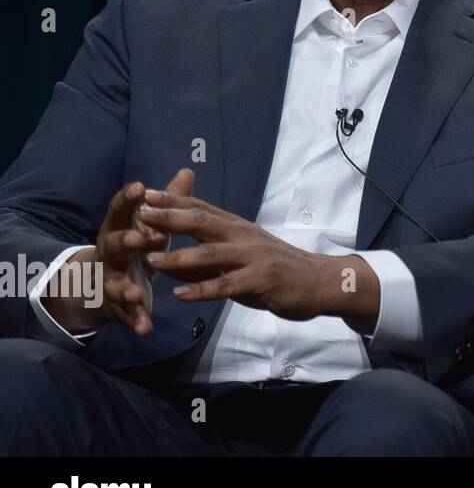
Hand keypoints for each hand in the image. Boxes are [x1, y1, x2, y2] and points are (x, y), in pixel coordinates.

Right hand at [44, 168, 192, 336]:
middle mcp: (110, 255)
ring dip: (126, 288)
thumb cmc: (136, 246)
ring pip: (116, 284)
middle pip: (114, 246)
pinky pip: (127, 316)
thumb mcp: (151, 224)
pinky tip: (146, 328)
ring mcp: (112, 282)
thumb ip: (168, 202)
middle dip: (126, 242)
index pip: (120, 212)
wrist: (104, 285)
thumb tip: (188, 170)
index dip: (127, 200)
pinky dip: (136, 321)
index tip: (140, 187)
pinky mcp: (119, 307)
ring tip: (137, 293)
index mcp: (118, 230)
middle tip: (140, 238)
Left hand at [137, 190, 371, 324]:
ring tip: (151, 260)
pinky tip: (180, 295)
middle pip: (203, 222)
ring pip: (211, 254)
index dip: (174, 200)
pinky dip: (202, 289)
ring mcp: (253, 257)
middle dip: (171, 217)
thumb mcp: (241, 257)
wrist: (318, 281)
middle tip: (141, 213)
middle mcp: (243, 236)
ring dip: (179, 256)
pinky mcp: (260, 280)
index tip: (145, 192)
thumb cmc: (276, 269)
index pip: (202, 208)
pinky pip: (226, 285)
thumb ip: (207, 257)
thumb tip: (170, 259)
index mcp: (237, 227)